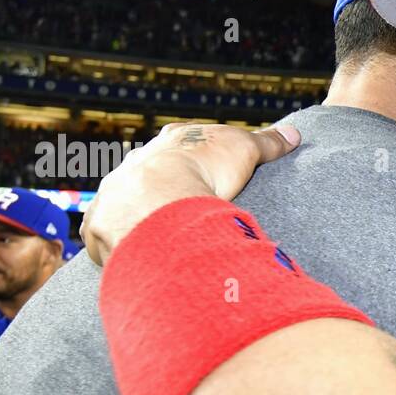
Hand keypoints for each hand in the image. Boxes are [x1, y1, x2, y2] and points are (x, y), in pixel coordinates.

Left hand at [81, 122, 299, 265]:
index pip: (178, 148)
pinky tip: (130, 260)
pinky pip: (104, 238)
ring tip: (156, 242)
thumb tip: (294, 135)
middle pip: (147, 177)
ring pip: (123, 206)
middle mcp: (133, 165)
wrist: (159, 198)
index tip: (202, 176)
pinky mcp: (101, 226)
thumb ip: (267, 143)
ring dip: (136, 220)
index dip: (192, 162)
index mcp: (166, 144)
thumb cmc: (204, 170)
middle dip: (160, 192)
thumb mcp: (244, 150)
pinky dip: (116, 248)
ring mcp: (114, 195)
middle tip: (181, 213)